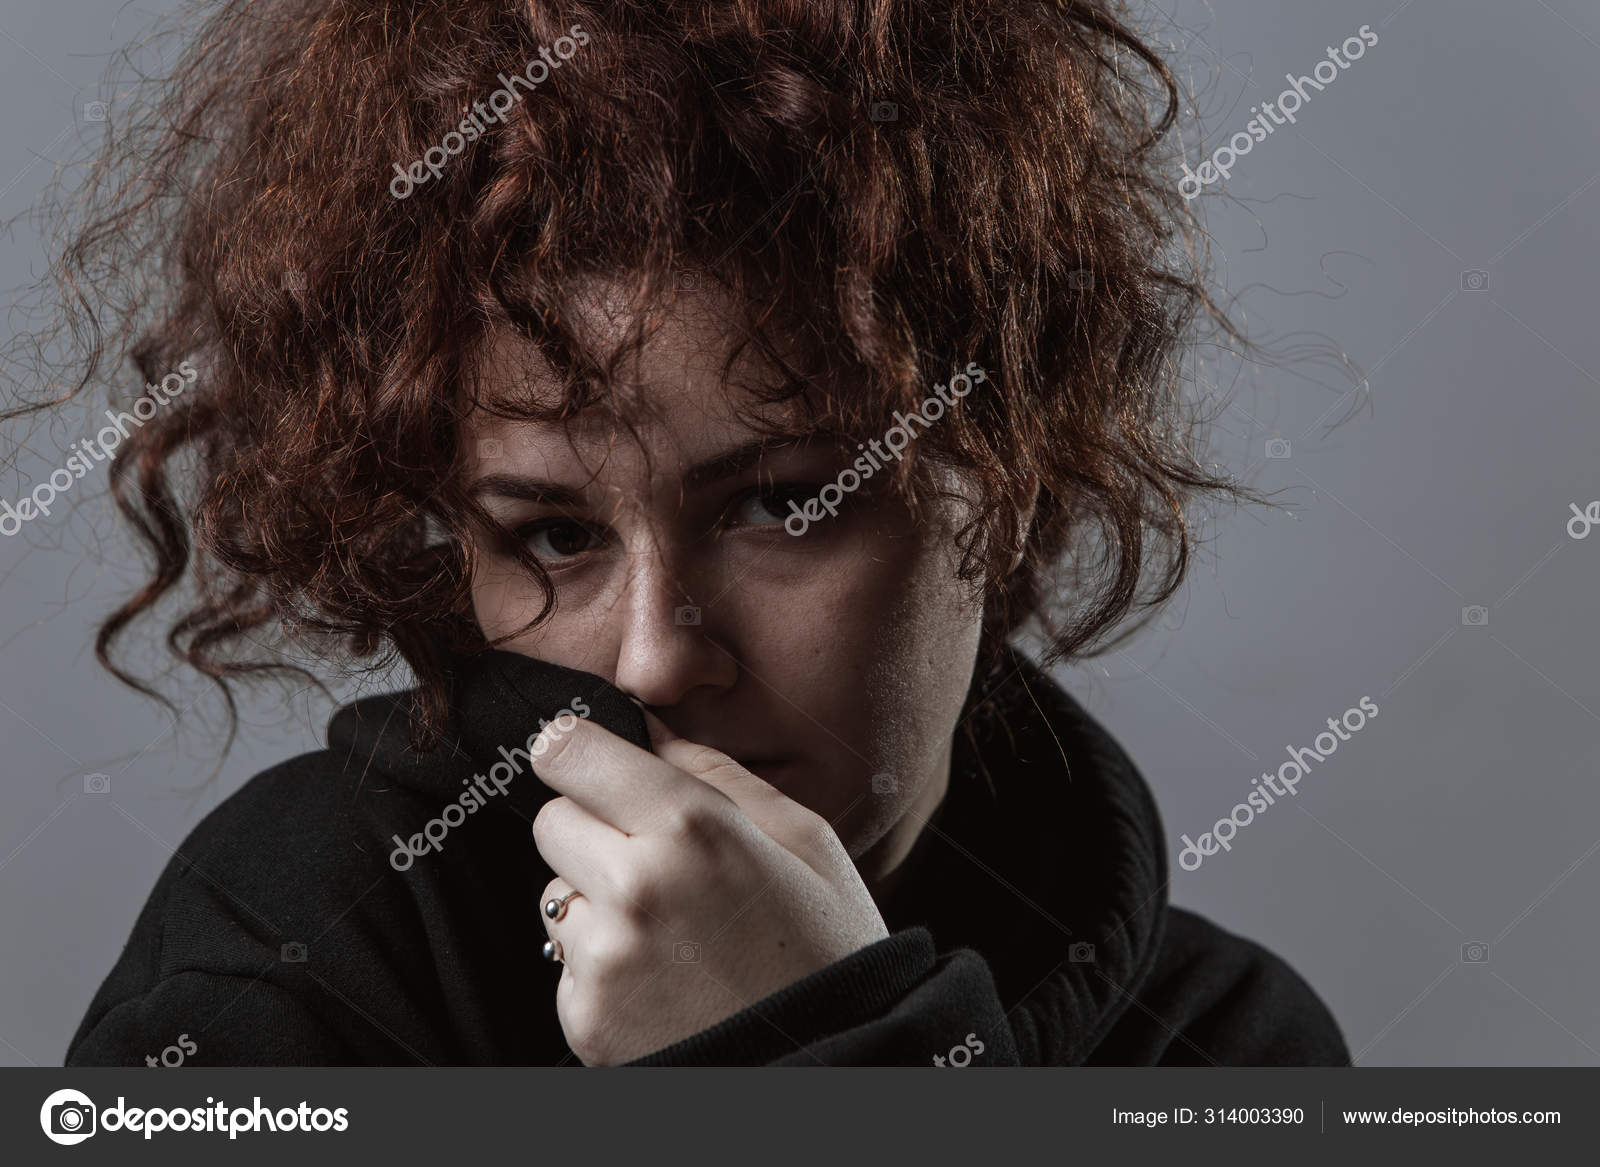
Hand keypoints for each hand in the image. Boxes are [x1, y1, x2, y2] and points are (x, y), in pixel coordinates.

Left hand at [529, 709, 889, 1064]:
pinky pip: (566, 960)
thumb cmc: (827, 947)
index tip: (592, 763)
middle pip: (551, 820)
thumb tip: (651, 730)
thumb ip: (718, 772)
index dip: (576, 751)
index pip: (567, 752)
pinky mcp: (586, 1016)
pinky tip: (662, 977)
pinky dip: (601, 963)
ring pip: (556, 892)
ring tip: (669, 928)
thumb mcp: (803, 840)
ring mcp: (606, 957)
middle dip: (591, 828)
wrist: (827, 1065)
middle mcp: (636, 886)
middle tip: (653, 858)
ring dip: (596, 900)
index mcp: (691, 826)